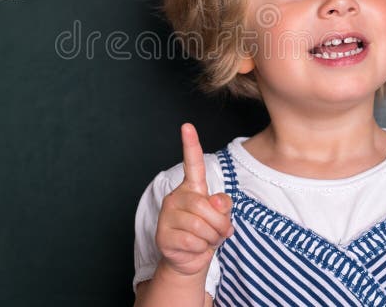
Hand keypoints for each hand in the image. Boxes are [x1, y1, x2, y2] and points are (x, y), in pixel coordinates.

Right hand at [155, 123, 233, 276]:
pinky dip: (200, 248)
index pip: (193, 164)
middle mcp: (176, 197)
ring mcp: (167, 215)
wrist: (190, 259)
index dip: (190, 145)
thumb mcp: (221, 217)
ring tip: (206, 240)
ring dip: (211, 238)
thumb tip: (216, 202)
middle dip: (219, 224)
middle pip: (204, 206)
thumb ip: (223, 205)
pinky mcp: (162, 235)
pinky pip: (191, 241)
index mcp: (192, 188)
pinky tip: (194, 248)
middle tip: (220, 233)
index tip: (187, 126)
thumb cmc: (207, 232)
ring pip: (199, 225)